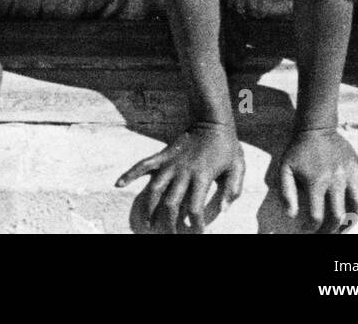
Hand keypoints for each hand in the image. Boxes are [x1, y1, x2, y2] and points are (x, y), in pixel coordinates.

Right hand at [117, 123, 244, 232]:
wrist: (211, 121)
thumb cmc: (227, 147)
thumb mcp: (238, 167)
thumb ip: (233, 190)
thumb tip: (223, 210)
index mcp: (202, 177)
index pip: (195, 208)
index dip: (195, 225)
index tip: (196, 234)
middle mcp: (183, 172)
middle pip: (171, 204)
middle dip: (169, 224)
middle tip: (169, 235)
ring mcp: (171, 163)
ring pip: (155, 189)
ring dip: (149, 208)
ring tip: (146, 224)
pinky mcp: (163, 155)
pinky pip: (143, 165)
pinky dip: (130, 173)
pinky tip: (119, 183)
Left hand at [278, 129, 357, 232]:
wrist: (315, 128)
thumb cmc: (298, 150)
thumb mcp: (285, 168)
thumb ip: (286, 192)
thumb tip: (291, 215)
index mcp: (316, 181)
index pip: (317, 215)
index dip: (313, 227)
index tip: (309, 230)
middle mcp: (336, 178)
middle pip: (339, 215)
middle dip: (332, 229)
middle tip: (327, 233)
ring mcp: (350, 172)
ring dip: (353, 220)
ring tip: (345, 225)